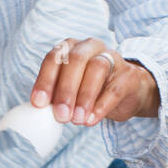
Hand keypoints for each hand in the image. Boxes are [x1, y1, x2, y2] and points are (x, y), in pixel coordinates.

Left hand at [30, 38, 159, 126]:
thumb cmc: (92, 90)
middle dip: (66, 90)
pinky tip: (91, 120)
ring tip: (77, 120)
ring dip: (84, 97)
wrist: (128, 92)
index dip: (45, 80)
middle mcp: (90, 47)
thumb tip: (39, 111)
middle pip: (76, 60)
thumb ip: (55, 96)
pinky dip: (101, 105)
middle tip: (61, 116)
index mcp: (70, 48)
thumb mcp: (69, 91)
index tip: (39, 103)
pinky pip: (114, 88)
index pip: (54, 58)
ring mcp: (112, 58)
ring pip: (97, 69)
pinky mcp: (128, 75)